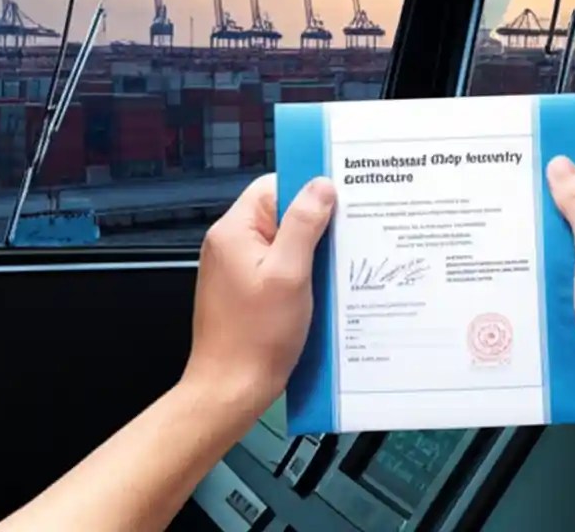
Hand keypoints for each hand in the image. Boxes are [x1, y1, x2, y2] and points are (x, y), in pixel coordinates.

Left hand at [181, 173, 335, 414]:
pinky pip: (279, 266)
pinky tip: (319, 289)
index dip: (308, 191)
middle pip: (280, 213)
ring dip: (310, 252)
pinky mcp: (246, 289)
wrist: (231, 389)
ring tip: (333, 269)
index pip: (274, 186)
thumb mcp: (289, 274)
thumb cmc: (255, 337)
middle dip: (315, 224)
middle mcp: (230, 244)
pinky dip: (301, 273)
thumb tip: (321, 186)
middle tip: (344, 239)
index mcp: (234, 231)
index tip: (340, 202)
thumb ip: (304, 224)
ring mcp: (236, 268)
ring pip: (283, 241)